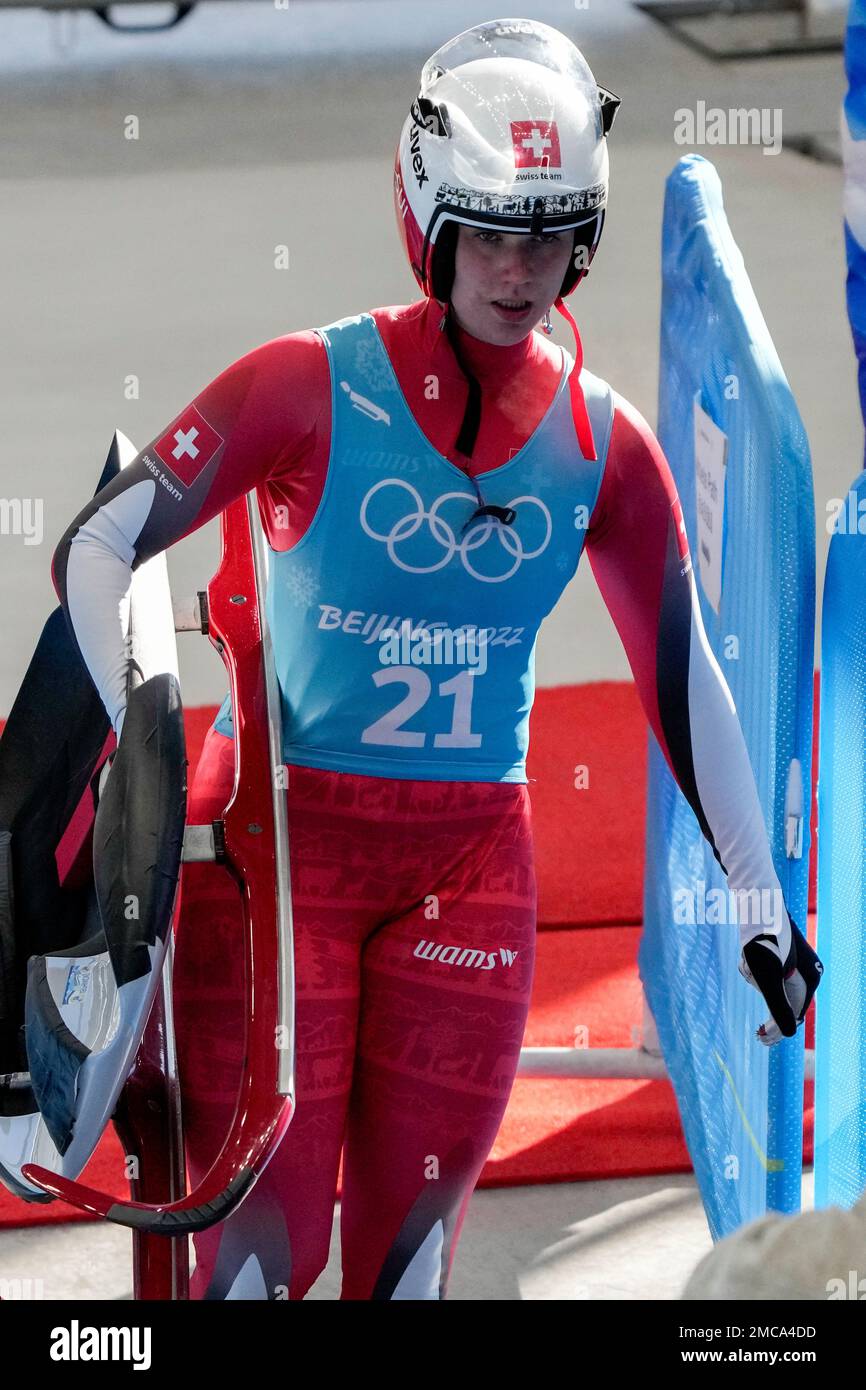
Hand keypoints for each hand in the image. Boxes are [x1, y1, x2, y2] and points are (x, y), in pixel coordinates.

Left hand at [739, 916, 822, 1046]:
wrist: (756, 903)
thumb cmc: (763, 941)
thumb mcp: (768, 978)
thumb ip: (778, 1007)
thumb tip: (789, 1036)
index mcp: (810, 979)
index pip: (795, 1015)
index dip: (778, 1031)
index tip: (761, 1040)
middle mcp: (806, 970)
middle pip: (783, 1000)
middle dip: (763, 997)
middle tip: (756, 1030)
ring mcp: (794, 961)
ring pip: (769, 984)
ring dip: (754, 978)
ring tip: (748, 961)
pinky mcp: (779, 952)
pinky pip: (764, 970)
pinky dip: (751, 967)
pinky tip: (746, 954)